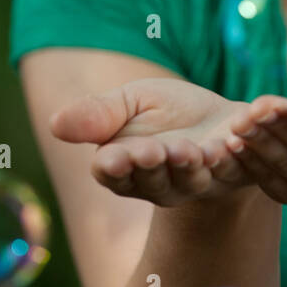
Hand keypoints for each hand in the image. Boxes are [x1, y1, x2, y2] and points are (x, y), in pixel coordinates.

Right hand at [50, 76, 256, 206]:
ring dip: (186, 167)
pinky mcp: (231, 178)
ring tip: (185, 149)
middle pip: (150, 182)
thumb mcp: (131, 101)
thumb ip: (100, 114)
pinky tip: (225, 146)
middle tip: (151, 150)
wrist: (223, 119)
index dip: (114, 167)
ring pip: (189, 182)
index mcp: (126, 167)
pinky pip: (229, 173)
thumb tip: (55, 123)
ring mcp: (196, 185)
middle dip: (150, 166)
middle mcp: (159, 185)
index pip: (113, 173)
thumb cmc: (170, 111)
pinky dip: (227, 160)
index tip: (114, 157)